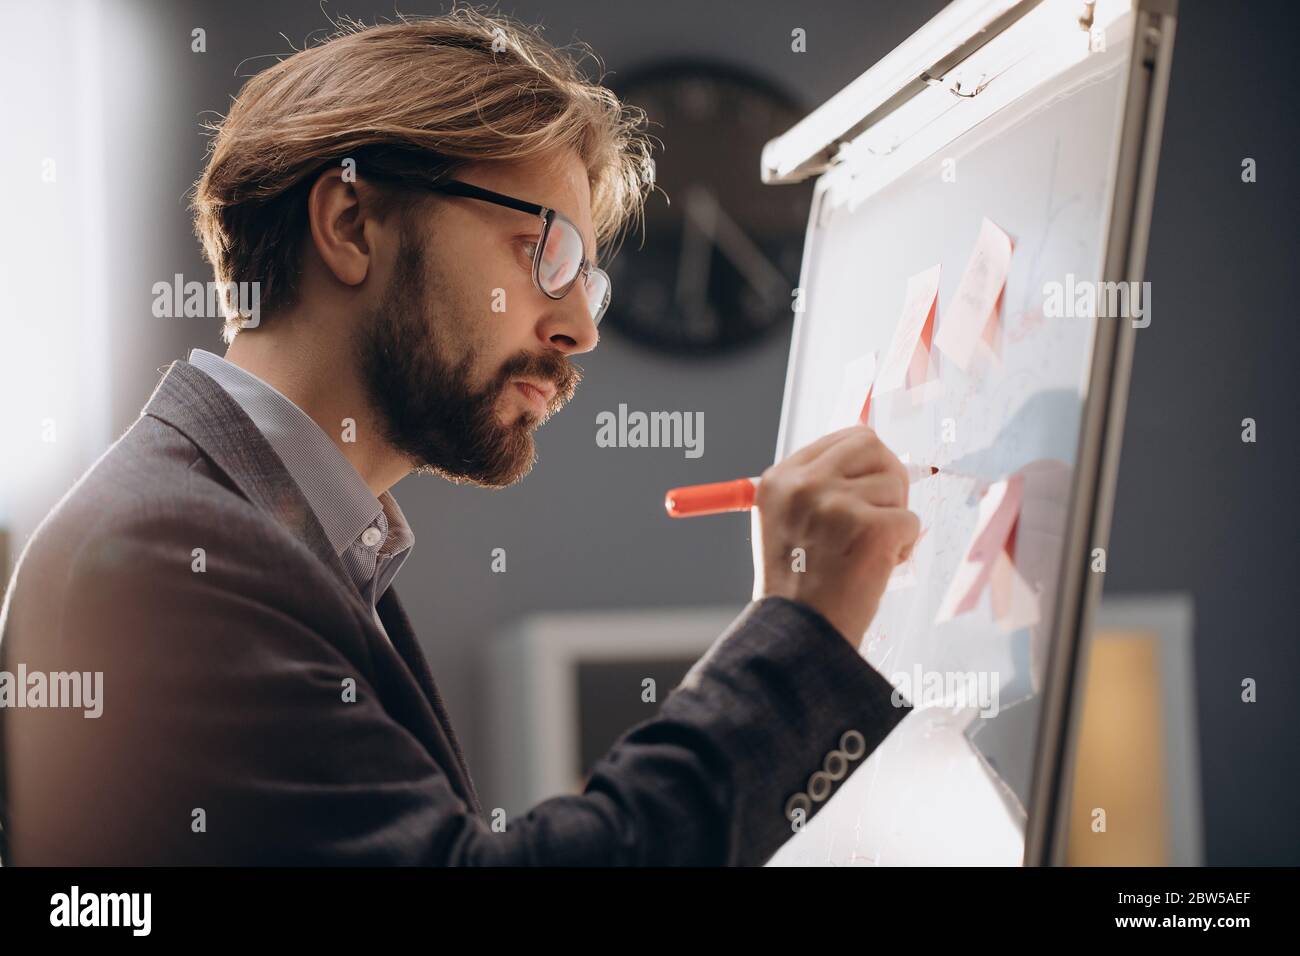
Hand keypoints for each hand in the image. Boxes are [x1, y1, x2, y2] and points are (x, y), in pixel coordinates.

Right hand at [750, 425, 919, 648]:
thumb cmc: (798, 586)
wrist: (800, 635)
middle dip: (888, 477)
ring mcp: (837, 504)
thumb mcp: (785, 523)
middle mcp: (804, 484)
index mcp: (780, 480)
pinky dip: (902, 548)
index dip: (867, 461)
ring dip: (892, 520)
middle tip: (880, 514)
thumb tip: (869, 453)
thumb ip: (817, 486)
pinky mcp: (871, 528)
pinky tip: (875, 570)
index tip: (870, 486)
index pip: (844, 438)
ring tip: (864, 554)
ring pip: (895, 486)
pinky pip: (910, 521)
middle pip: (873, 446)